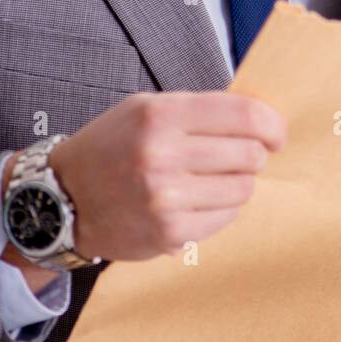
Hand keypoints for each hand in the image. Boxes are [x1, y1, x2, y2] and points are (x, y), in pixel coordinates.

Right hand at [44, 91, 286, 262]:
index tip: (276, 133)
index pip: (244, 116)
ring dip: (237, 182)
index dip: (272, 124)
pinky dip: (221, 208)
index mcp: (160, 115)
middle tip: (240, 155)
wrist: (64, 198)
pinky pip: (226, 217)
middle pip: (251, 154)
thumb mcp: (145, 108)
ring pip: (243, 188)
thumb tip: (259, 118)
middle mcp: (162, 156)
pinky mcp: (170, 233)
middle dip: (254, 153)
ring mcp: (166, 198)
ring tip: (210, 178)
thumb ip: (199, 109)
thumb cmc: (111, 146)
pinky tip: (198, 199)